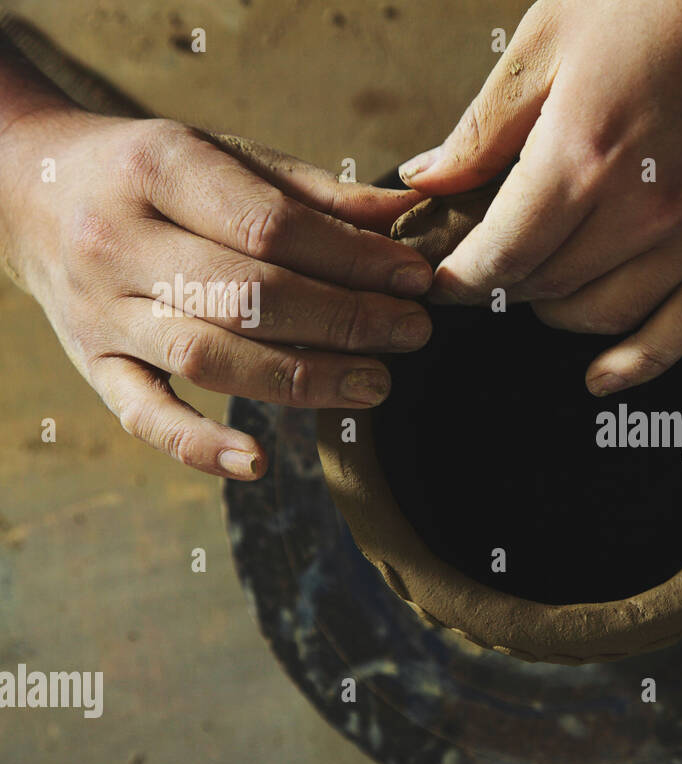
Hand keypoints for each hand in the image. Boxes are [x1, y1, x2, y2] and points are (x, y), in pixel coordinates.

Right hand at [0, 110, 432, 478]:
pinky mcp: (92, 364)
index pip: (269, 224)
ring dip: (302, 378)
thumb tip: (405, 218)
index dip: (352, 258)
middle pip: (246, 295)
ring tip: (375, 384)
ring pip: (207, 356)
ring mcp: (99, 310)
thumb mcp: (224, 154)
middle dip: (344, 320)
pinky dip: (199, 446)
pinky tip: (259, 463)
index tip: (415, 279)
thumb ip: (313, 191)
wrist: (30, 189)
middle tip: (412, 334)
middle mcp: (117, 240)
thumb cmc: (152, 172)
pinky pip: (143, 415)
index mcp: (155, 166)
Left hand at [399, 0, 681, 394]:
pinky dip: (639, 362)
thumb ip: (487, 125)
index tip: (443, 280)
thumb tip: (429, 180)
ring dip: (558, 312)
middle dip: (506, 282)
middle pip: (546, 287)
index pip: (501, 255)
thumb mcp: (551, 37)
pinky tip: (601, 378)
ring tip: (542, 287)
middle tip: (493, 263)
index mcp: (582, 152)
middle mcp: (644, 206)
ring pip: (605, 314)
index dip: (460, 278)